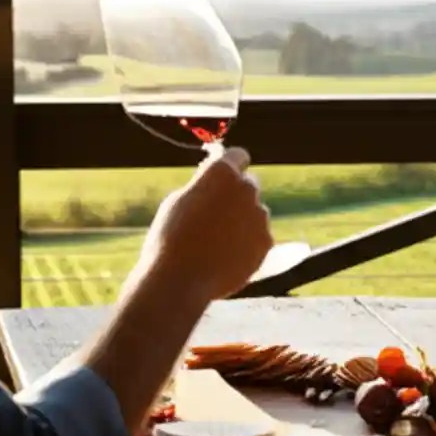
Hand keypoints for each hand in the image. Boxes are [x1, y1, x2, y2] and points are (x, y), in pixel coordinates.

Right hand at [132, 146, 272, 302]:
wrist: (180, 280)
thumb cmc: (170, 237)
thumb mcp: (178, 200)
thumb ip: (204, 187)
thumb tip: (216, 184)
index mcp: (222, 172)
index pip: (238, 155)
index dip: (231, 164)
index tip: (224, 173)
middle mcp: (246, 188)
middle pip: (248, 184)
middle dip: (235, 194)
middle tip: (215, 214)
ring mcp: (260, 216)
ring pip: (254, 212)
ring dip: (242, 221)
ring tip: (215, 243)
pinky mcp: (266, 242)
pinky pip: (258, 236)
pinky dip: (247, 243)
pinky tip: (226, 256)